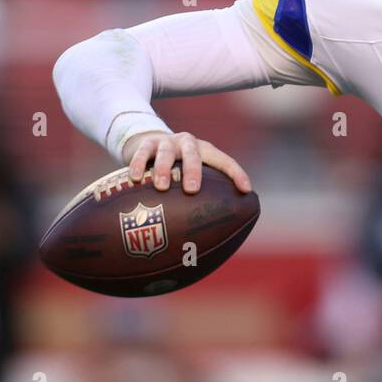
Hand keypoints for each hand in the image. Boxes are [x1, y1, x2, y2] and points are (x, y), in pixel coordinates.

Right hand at [121, 130, 252, 194]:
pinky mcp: (146, 143)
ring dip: (163, 169)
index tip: (246, 190)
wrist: (149, 141)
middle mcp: (188, 144)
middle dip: (193, 171)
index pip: (225, 161)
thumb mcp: (190, 174)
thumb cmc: (176, 168)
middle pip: (194, 154)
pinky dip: (138, 164)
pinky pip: (142, 152)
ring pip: (166, 153)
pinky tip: (135, 179)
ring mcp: (167, 142)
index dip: (237, 174)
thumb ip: (200, 196)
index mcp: (205, 151)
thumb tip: (211, 239)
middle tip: (192, 190)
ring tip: (161, 187)